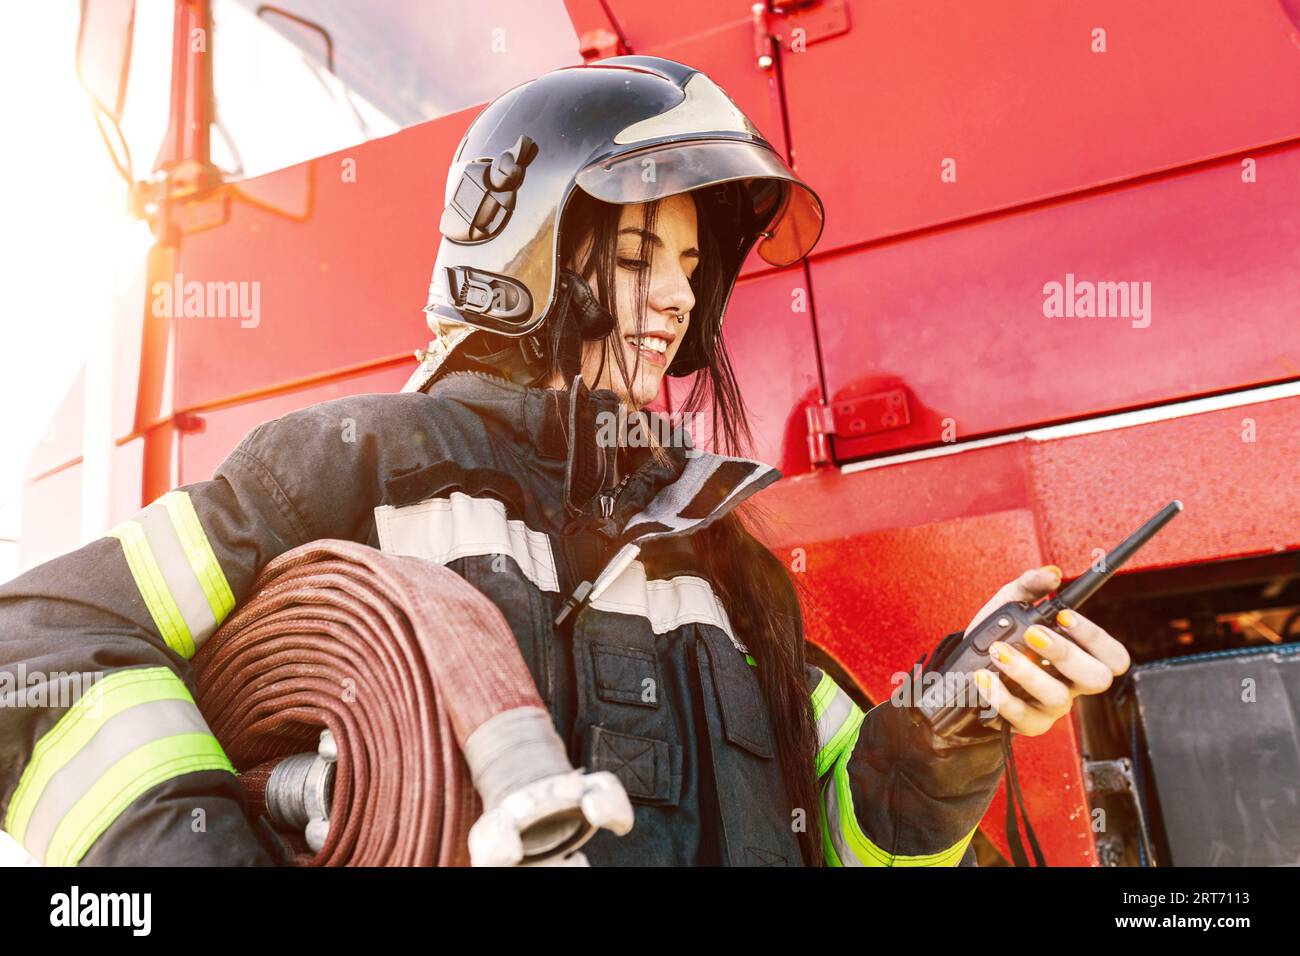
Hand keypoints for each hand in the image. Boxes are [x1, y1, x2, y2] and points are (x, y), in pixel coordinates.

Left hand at [964, 566, 1130, 736]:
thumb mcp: (1011, 605)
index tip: (1065, 616)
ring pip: (1057, 698)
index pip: (1113, 656)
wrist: (965, 670)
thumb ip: (1030, 587)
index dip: (1096, 637)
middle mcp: (1071, 683)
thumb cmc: (1000, 636)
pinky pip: (1022, 717)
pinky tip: (984, 677)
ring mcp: (1051, 706)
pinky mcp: (1027, 723)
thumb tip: (1051, 574)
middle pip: (1097, 679)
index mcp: (1079, 655)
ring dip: (1028, 672)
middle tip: (1033, 634)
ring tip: (999, 651)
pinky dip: (1001, 697)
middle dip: (1067, 654)